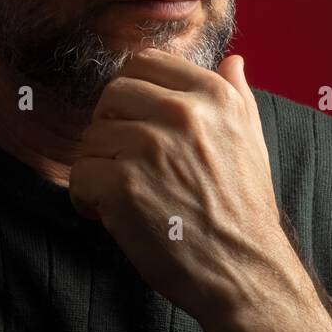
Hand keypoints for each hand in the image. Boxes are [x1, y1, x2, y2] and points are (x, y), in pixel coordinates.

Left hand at [69, 48, 295, 323]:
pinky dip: (86, 199)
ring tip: (123, 195)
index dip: (132, 94)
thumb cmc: (244, 208)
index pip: (145, 63)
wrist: (245, 270)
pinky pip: (79, 175)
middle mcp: (183, 113)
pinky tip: (110, 216)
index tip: (135, 125)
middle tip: (124, 162)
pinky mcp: (124, 186)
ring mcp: (150, 148)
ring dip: (99, 168)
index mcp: (213, 96)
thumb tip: (231, 61)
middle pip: (112, 95)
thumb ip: (237, 94)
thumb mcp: (251, 140)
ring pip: (92, 137)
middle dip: (111, 128)